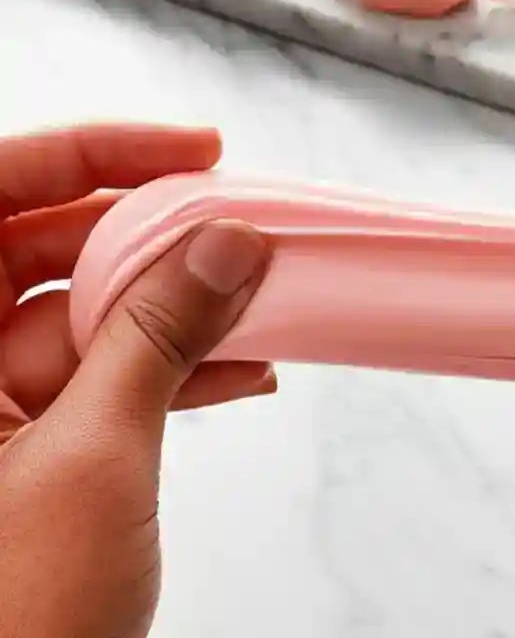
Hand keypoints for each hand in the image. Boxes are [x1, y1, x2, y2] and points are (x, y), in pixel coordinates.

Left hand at [0, 124, 274, 636]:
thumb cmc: (11, 620)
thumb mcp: (96, 458)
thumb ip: (159, 338)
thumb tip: (223, 248)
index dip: (88, 154)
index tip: (190, 150)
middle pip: (47, 252)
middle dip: (154, 236)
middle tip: (238, 227)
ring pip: (91, 317)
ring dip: (182, 308)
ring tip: (262, 300)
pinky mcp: (33, 448)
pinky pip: (108, 379)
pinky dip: (177, 371)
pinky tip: (245, 371)